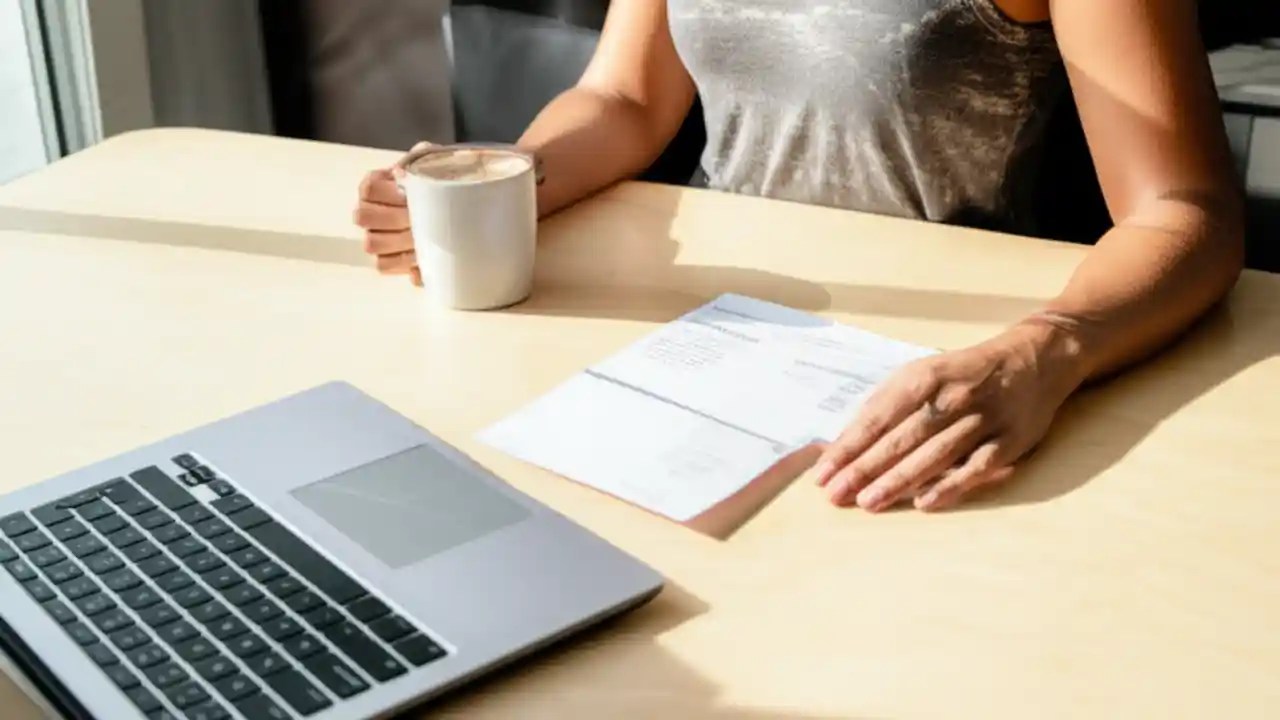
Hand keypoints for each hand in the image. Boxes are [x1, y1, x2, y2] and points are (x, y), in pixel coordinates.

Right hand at [353, 142, 432, 285]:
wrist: (455, 205)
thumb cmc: (438, 180)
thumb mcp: (432, 161)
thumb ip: (419, 158)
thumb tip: (401, 174)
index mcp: (375, 186)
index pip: (368, 189)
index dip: (389, 193)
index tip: (411, 195)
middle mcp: (368, 212)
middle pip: (363, 217)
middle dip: (394, 218)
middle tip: (420, 219)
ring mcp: (375, 237)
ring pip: (371, 243)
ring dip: (399, 241)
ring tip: (424, 237)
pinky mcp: (387, 261)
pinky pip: (383, 266)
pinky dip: (404, 264)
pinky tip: (424, 256)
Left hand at [814, 320, 1087, 511]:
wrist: (1032, 360)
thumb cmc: (963, 373)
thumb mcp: (922, 373)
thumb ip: (887, 404)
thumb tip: (847, 441)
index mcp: (923, 378)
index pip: (877, 418)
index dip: (849, 447)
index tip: (823, 473)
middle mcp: (950, 398)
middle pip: (901, 439)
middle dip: (865, 469)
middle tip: (836, 495)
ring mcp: (981, 420)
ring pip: (934, 455)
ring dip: (899, 481)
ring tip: (868, 502)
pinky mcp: (1008, 442)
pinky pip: (976, 468)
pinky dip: (951, 486)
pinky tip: (925, 504)